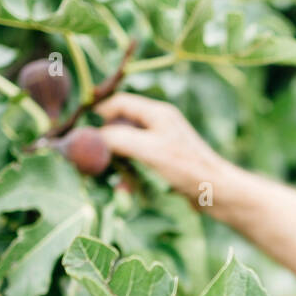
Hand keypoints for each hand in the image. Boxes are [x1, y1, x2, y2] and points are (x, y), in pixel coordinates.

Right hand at [95, 93, 233, 204]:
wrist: (218, 193)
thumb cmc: (187, 168)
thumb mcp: (149, 150)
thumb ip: (118, 139)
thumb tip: (88, 138)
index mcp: (157, 113)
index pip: (118, 102)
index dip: (97, 113)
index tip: (77, 130)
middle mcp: (159, 124)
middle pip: (120, 124)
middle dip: (103, 141)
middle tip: (85, 156)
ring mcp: (162, 143)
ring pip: (127, 147)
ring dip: (115, 162)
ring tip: (104, 177)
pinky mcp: (164, 163)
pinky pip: (138, 164)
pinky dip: (129, 175)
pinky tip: (124, 190)